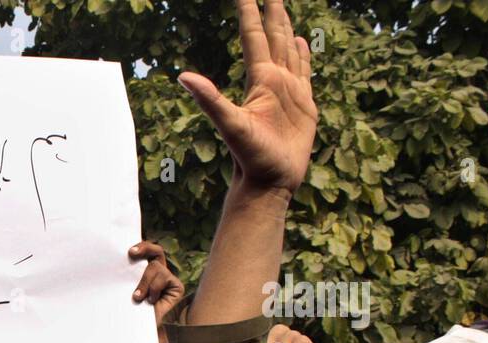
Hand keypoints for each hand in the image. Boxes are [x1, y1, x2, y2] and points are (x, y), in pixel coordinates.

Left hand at [129, 241, 183, 341]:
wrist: (145, 331)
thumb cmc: (133, 314)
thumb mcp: (127, 293)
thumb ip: (127, 280)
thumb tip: (114, 265)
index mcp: (145, 273)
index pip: (145, 254)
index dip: (141, 247)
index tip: (129, 251)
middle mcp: (158, 274)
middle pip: (156, 250)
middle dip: (144, 248)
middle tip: (131, 253)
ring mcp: (168, 279)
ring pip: (155, 267)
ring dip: (144, 282)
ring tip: (138, 297)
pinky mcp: (176, 286)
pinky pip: (163, 278)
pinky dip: (154, 289)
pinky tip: (151, 301)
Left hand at [178, 1, 316, 193]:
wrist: (269, 181)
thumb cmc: (250, 157)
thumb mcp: (230, 125)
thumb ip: (209, 99)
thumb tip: (182, 76)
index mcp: (259, 81)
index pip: (253, 38)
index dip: (250, 14)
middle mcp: (273, 81)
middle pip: (272, 37)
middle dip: (271, 13)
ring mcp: (289, 91)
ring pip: (287, 50)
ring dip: (285, 28)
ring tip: (281, 8)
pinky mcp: (304, 104)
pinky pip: (304, 71)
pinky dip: (302, 54)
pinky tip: (300, 41)